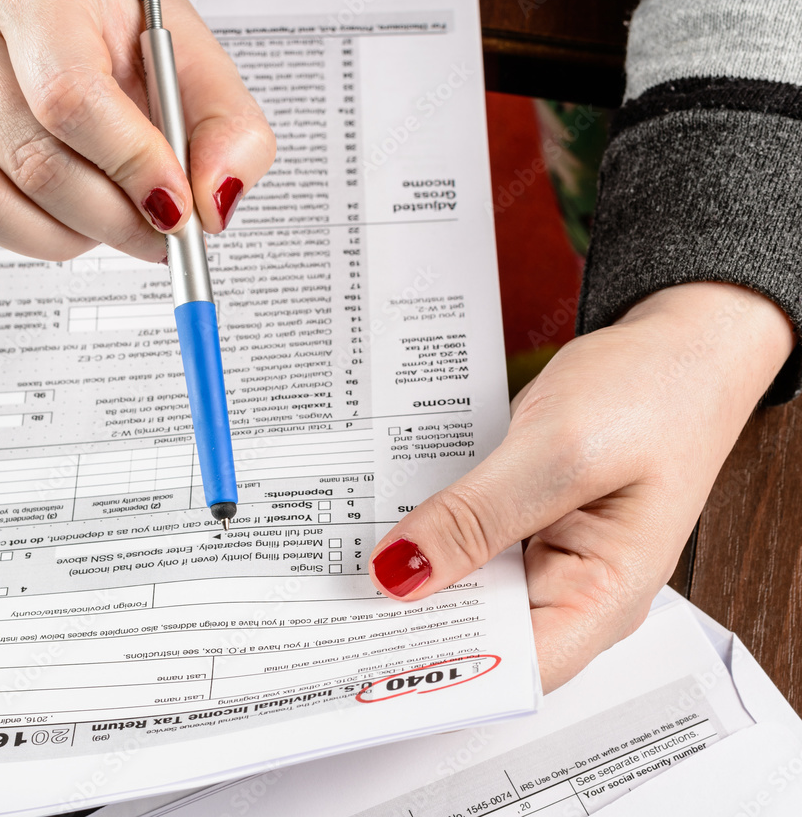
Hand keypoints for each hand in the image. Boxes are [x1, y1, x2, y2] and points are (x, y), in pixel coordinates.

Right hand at [0, 0, 274, 259]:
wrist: (79, 12)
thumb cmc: (135, 42)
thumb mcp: (206, 74)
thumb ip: (232, 137)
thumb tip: (212, 207)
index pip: (70, 97)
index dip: (131, 166)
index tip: (176, 207)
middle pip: (30, 160)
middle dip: (111, 219)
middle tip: (158, 232)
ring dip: (59, 237)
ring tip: (105, 222)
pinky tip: (12, 228)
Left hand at [368, 282, 793, 690]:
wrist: (677, 340)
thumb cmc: (654, 392)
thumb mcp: (560, 452)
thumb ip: (479, 517)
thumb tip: (400, 574)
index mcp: (602, 595)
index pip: (511, 669)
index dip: (436, 668)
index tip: (363, 648)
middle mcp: (574, 585)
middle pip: (478, 629)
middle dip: (409, 613)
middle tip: (333, 594)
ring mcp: (547, 549)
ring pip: (465, 581)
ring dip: (413, 565)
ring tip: (342, 552)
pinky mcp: (526, 514)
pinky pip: (467, 534)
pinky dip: (430, 524)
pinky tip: (385, 512)